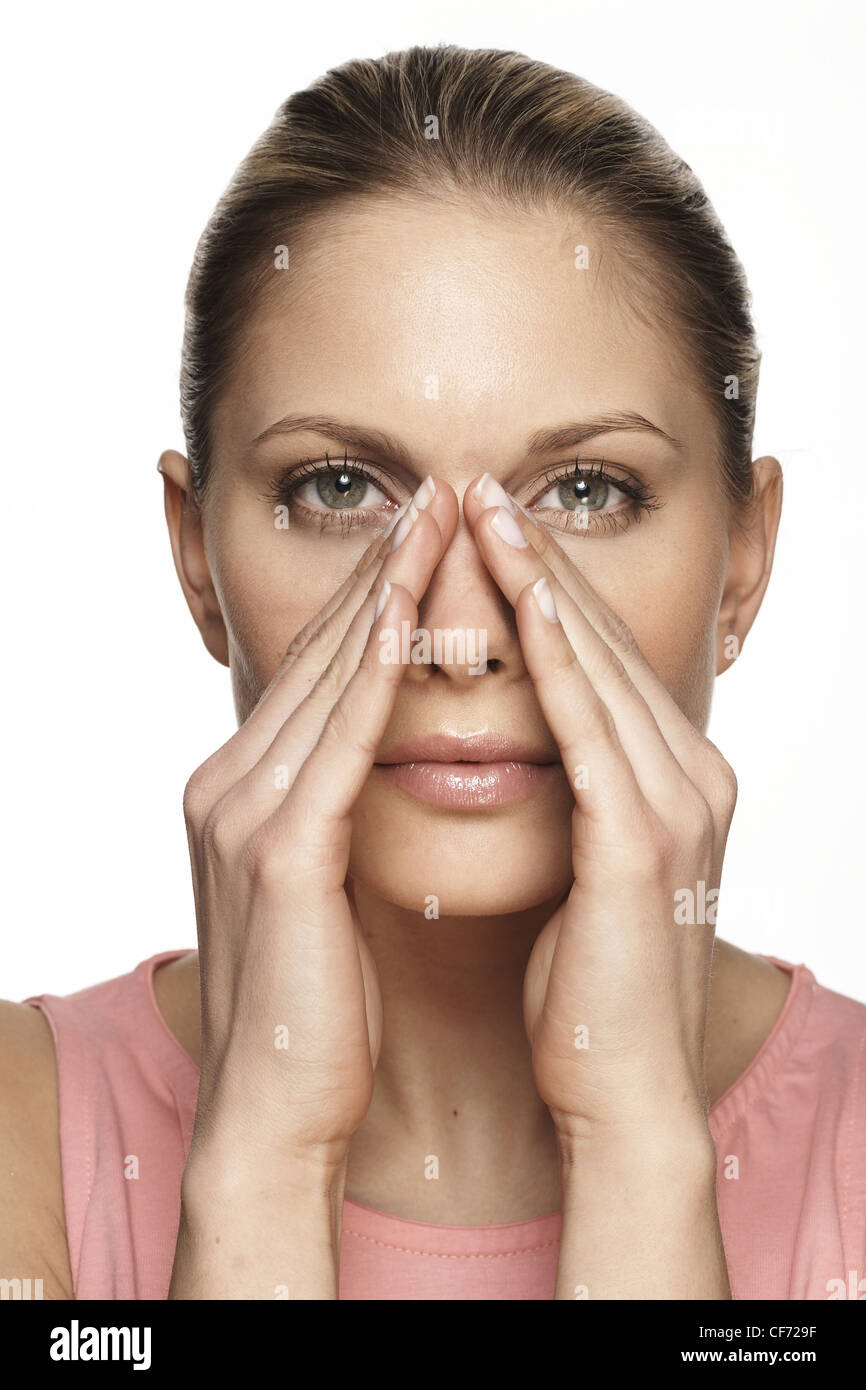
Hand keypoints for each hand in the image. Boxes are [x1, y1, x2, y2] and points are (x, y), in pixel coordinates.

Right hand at [180, 479, 457, 1181]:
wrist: (279, 1107)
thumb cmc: (320, 1003)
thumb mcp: (321, 883)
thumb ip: (334, 806)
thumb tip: (373, 759)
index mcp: (243, 787)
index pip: (319, 666)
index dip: (374, 589)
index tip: (429, 527)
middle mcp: (230, 782)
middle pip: (321, 649)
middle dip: (386, 562)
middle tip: (443, 485)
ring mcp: (247, 812)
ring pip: (332, 674)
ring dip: (391, 588)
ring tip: (443, 513)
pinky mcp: (282, 852)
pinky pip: (343, 739)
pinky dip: (380, 668)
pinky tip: (417, 610)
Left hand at [464, 481, 737, 1148]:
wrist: (616, 1088)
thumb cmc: (584, 987)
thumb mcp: (581, 865)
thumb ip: (571, 793)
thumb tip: (525, 745)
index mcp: (673, 777)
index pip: (596, 655)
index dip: (540, 581)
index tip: (483, 521)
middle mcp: (690, 773)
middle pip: (599, 638)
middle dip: (534, 555)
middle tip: (476, 482)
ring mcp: (676, 801)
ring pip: (594, 662)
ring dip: (536, 577)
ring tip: (481, 505)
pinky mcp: (641, 838)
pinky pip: (588, 723)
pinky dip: (554, 652)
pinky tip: (518, 593)